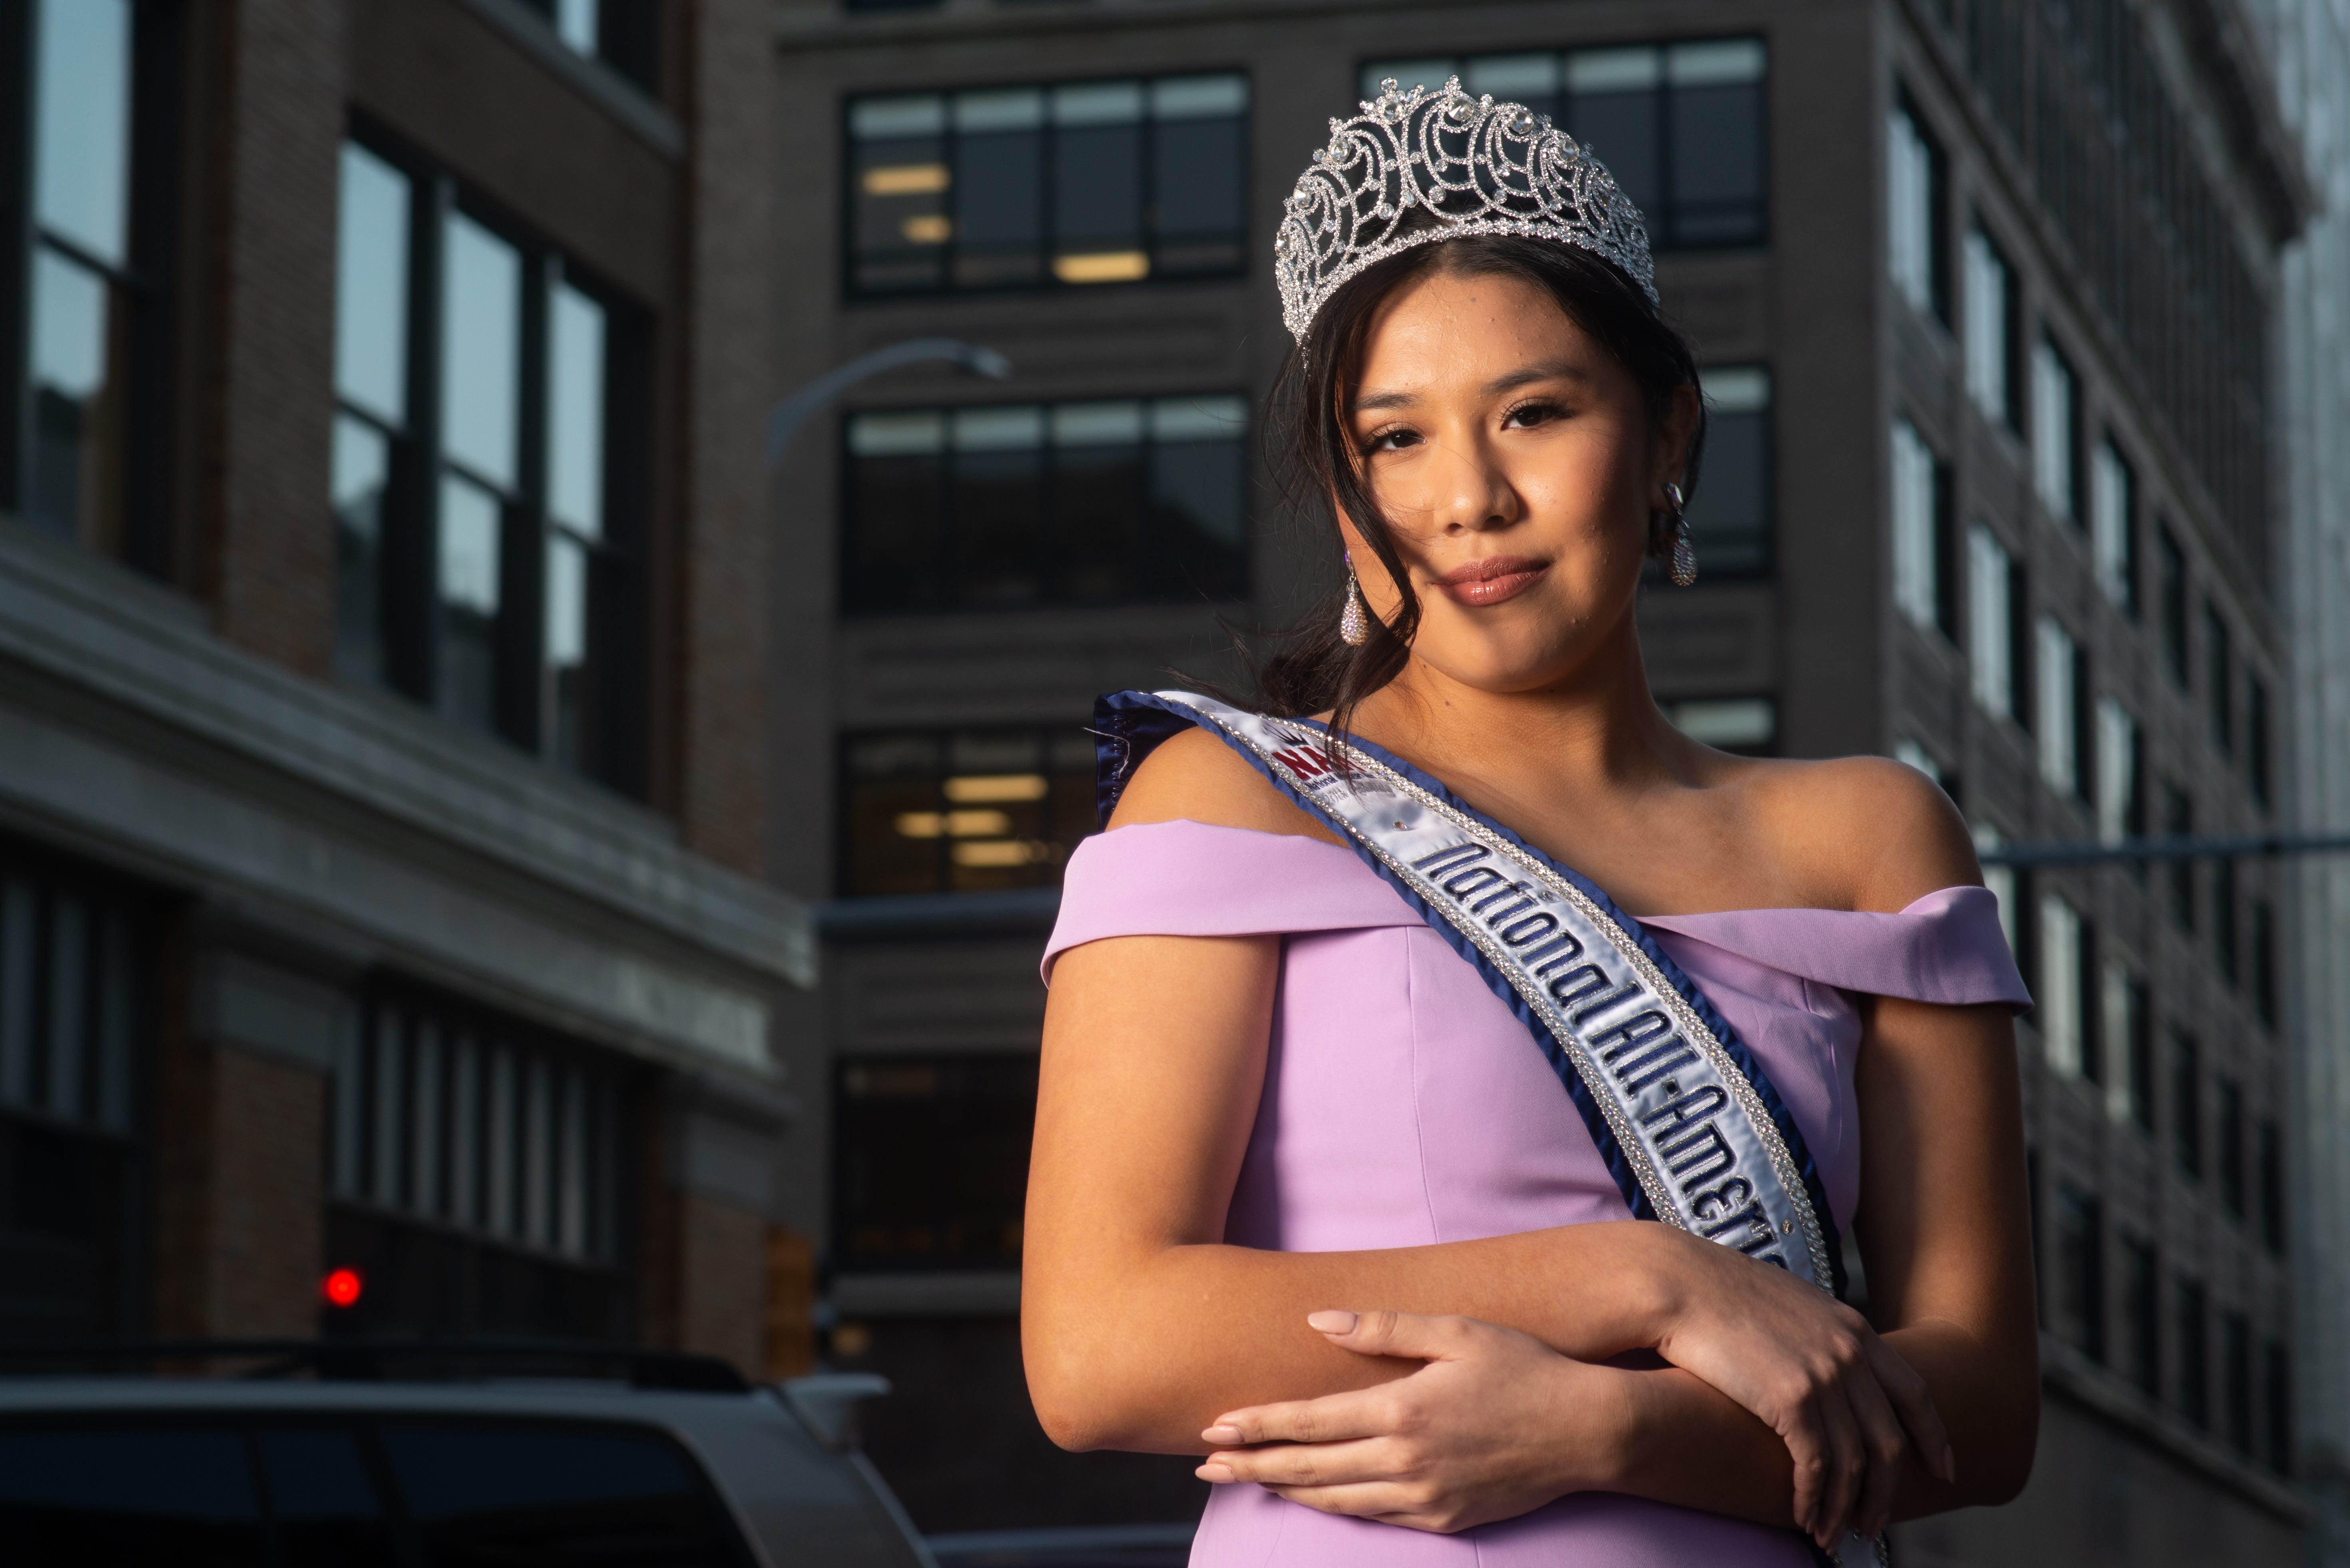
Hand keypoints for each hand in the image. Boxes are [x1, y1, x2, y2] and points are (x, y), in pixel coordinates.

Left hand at [1194, 1310, 1623, 1533]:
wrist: (1587, 1431)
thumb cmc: (1524, 1368)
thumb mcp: (1455, 1331)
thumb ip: (1382, 1328)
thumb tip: (1318, 1322)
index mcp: (1402, 1409)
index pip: (1308, 1422)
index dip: (1257, 1425)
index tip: (1215, 1425)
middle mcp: (1405, 1460)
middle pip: (1308, 1469)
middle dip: (1251, 1465)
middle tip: (1205, 1463)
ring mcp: (1424, 1496)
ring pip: (1334, 1500)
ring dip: (1283, 1491)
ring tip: (1243, 1481)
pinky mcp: (1443, 1517)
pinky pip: (1373, 1517)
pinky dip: (1333, 1507)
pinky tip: (1311, 1498)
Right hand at [1649, 1233, 1953, 1548]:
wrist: (1679, 1281)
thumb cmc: (1718, 1292)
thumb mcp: (1791, 1305)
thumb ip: (1821, 1335)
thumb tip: (1826, 1367)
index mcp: (1854, 1328)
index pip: (1916, 1393)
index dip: (1934, 1437)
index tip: (1943, 1469)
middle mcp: (1850, 1353)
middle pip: (1891, 1442)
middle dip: (1886, 1493)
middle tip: (1874, 1525)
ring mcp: (1825, 1376)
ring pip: (1854, 1464)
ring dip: (1846, 1509)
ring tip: (1832, 1534)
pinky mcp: (1792, 1399)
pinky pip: (1816, 1467)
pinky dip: (1813, 1500)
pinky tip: (1803, 1516)